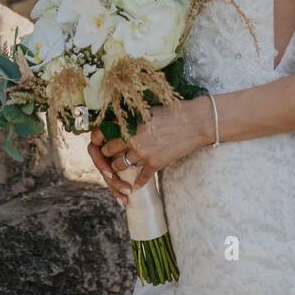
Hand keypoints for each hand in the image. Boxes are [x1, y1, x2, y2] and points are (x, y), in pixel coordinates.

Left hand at [88, 100, 209, 207]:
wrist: (196, 122)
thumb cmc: (173, 112)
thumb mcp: (147, 110)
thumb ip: (130, 119)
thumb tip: (116, 124)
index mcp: (128, 121)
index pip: (101, 132)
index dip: (98, 139)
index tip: (100, 142)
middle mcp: (131, 136)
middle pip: (107, 151)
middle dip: (107, 154)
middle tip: (110, 156)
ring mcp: (142, 151)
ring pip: (118, 165)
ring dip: (118, 168)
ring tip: (121, 167)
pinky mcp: (154, 163)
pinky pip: (140, 178)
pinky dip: (137, 182)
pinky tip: (135, 185)